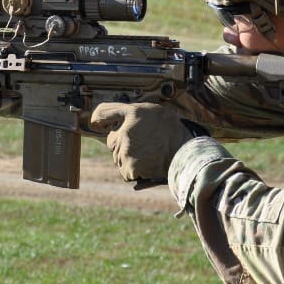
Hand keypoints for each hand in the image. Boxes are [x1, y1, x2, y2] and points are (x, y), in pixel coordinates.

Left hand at [88, 102, 204, 184]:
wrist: (188, 154)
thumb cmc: (176, 133)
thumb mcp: (158, 113)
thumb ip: (137, 115)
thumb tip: (121, 121)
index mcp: (133, 113)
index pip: (104, 111)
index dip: (98, 117)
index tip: (96, 122)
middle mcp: (126, 130)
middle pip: (111, 140)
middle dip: (121, 143)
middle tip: (141, 144)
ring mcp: (126, 150)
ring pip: (118, 157)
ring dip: (129, 158)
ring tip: (149, 155)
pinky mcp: (129, 167)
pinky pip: (125, 171)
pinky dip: (135, 172)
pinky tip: (148, 166)